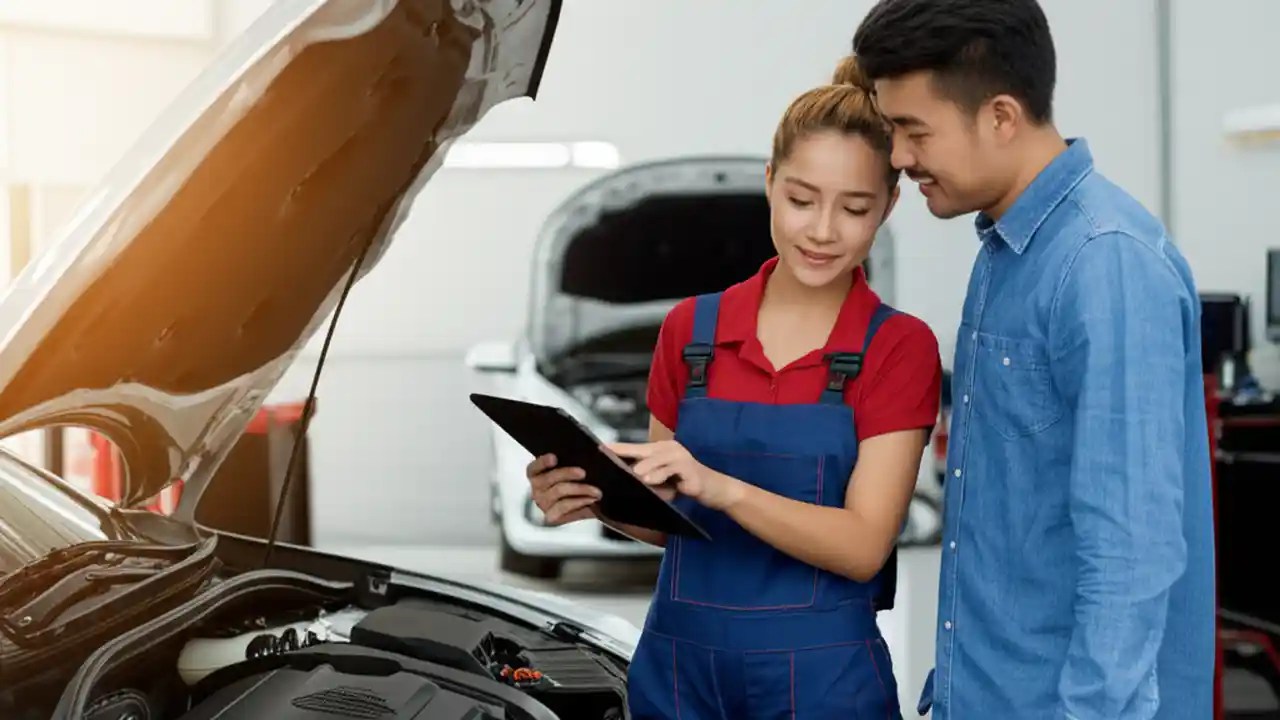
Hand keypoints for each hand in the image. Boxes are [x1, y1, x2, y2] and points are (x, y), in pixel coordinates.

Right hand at [525, 453, 601, 524]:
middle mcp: (537, 489)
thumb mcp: (581, 464)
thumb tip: (597, 448)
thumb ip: (581, 456)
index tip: (555, 458)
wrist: (593, 501)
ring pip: (559, 491)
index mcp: (538, 473)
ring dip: (580, 489)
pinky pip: (564, 507)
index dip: (542, 462)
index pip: (534, 467)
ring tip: (596, 490)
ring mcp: (544, 504)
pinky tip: (591, 499)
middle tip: (583, 472)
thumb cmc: (583, 478)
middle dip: (566, 473)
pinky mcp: (553, 516)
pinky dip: (580, 502)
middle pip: (548, 478)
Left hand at [604, 440, 744, 510]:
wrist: (716, 489)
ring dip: (642, 467)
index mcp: (660, 450)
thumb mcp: (663, 482)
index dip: (617, 449)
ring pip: (656, 459)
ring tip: (630, 473)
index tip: (598, 449)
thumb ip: (647, 479)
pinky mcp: (689, 468)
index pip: (634, 448)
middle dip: (622, 452)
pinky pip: (671, 470)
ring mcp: (680, 457)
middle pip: (641, 449)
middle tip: (605, 455)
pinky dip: (659, 475)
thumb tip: (626, 480)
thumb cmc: (687, 485)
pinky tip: (649, 480)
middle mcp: (669, 449)